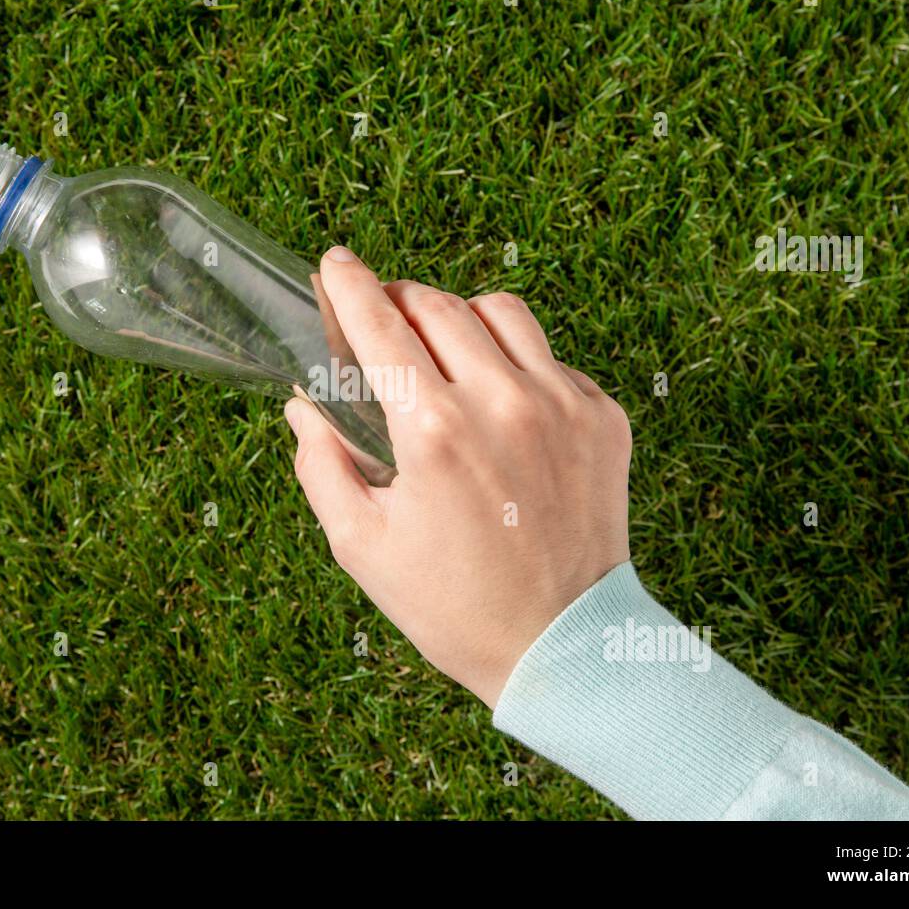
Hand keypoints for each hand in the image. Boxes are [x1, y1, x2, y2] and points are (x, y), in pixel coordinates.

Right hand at [284, 246, 632, 707]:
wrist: (565, 646)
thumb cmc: (454, 607)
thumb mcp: (362, 546)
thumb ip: (322, 465)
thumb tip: (305, 406)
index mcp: (436, 433)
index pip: (381, 325)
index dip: (350, 286)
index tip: (335, 261)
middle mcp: (504, 404)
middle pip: (439, 305)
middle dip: (399, 299)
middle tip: (381, 321)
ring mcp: (564, 405)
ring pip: (501, 311)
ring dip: (459, 318)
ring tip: (443, 353)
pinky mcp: (603, 417)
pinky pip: (549, 356)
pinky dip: (515, 363)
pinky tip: (499, 408)